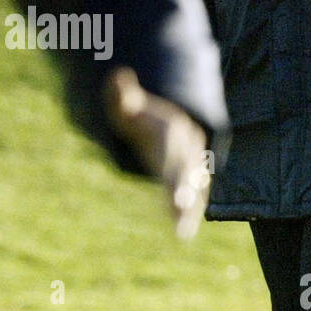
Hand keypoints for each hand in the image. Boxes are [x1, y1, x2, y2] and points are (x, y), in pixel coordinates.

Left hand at [103, 67, 209, 238]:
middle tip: (180, 208)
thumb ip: (124, 95)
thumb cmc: (145, 116)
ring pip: (193, 190)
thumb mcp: (130, 104)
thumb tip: (117, 76)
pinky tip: (182, 234)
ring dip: (189, 211)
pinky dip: (188, 214)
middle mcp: (185, 153)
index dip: (173, 166)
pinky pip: (191, 198)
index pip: (173, 153)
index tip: (174, 185)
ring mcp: (188, 168)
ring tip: (183, 234)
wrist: (173, 123)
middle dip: (184, 190)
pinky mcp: (186, 181)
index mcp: (173, 135)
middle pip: (186, 174)